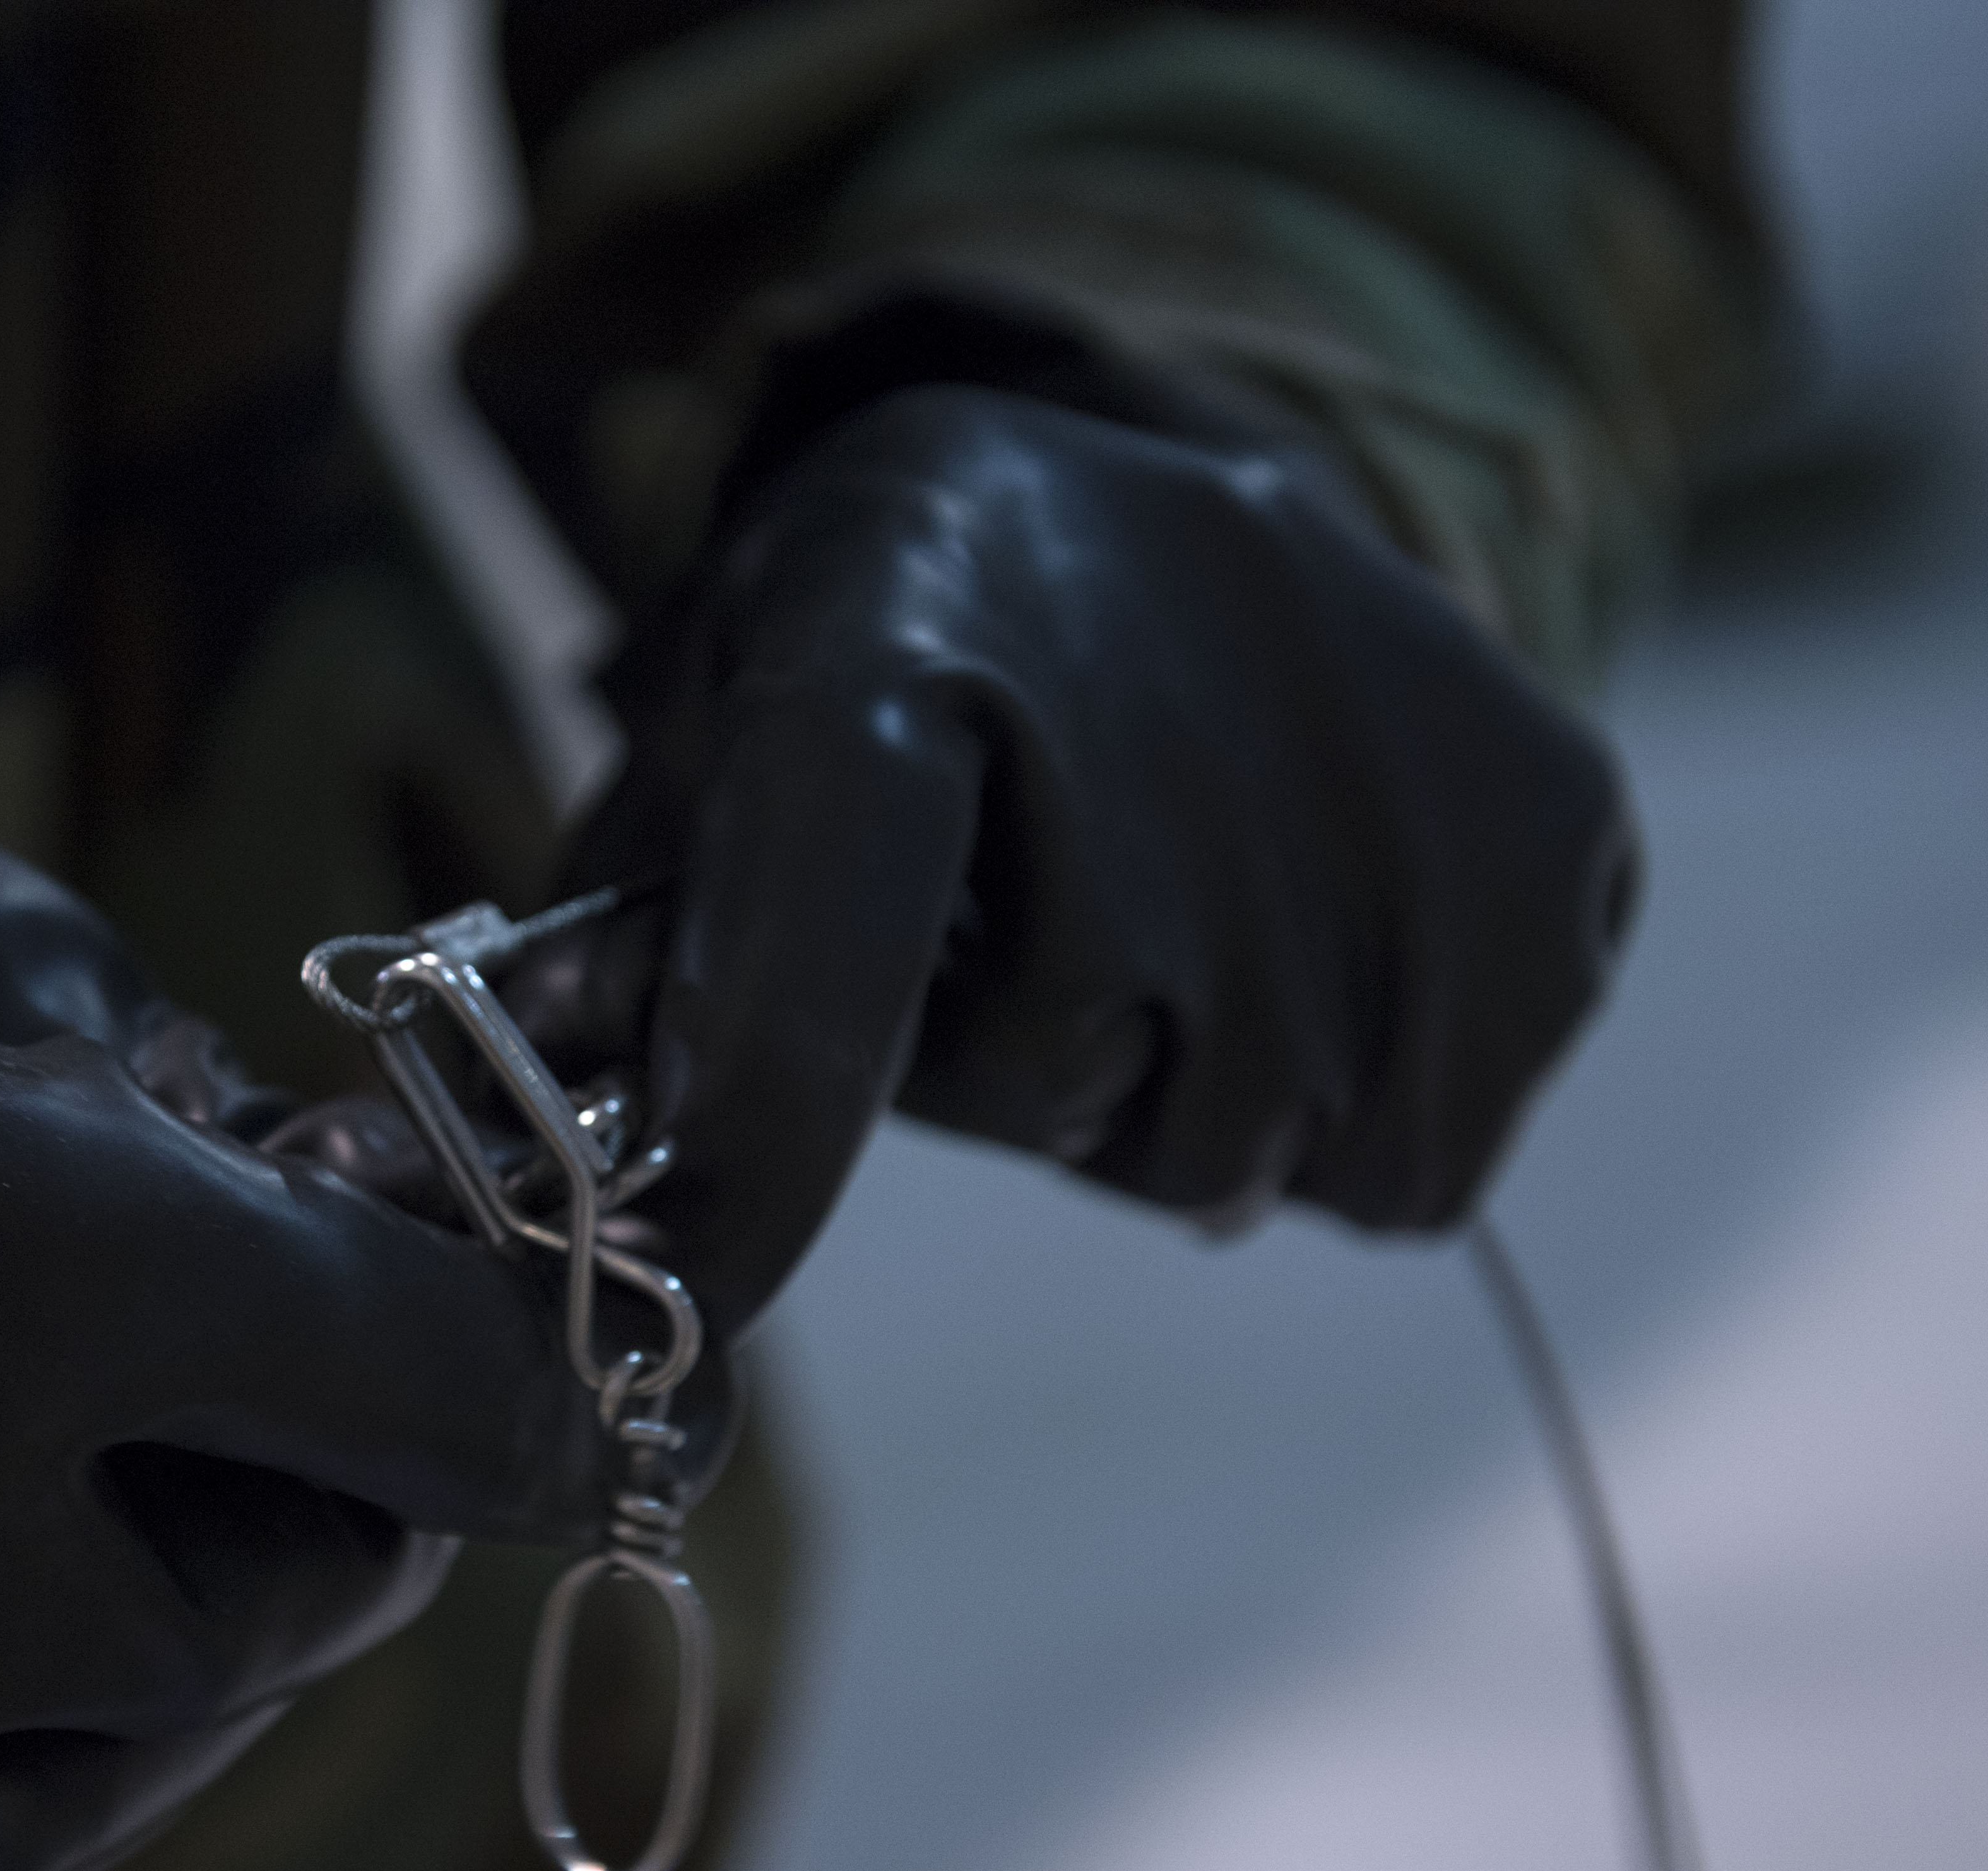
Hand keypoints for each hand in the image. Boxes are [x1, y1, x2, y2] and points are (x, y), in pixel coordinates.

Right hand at [0, 711, 612, 1870]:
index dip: (527, 1374)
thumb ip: (159, 1091)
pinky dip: (3, 1701)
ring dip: (150, 1575)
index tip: (536, 1351)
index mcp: (14, 1269)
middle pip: (325, 1572)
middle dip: (309, 1452)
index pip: (450, 1406)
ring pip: (163, 1713)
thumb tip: (330, 1213)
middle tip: (200, 1325)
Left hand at [511, 384, 1640, 1338]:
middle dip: (1024, 1066)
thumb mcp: (743, 697)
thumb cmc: (919, 626)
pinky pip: (1403, 1160)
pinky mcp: (1557, 848)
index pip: (810, 939)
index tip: (682, 1276)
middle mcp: (1157, 698)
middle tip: (1033, 913)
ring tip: (1173, 901)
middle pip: (1058, 1086)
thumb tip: (431, 1134)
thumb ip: (622, 923)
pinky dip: (1344, 1096)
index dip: (748, 1136)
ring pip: (1236, 1151)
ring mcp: (1384, 784)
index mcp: (902, 627)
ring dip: (1180, 1087)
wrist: (1211, 477)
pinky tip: (1304, 923)